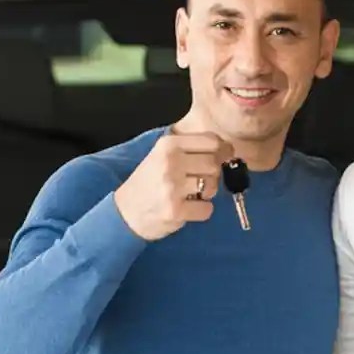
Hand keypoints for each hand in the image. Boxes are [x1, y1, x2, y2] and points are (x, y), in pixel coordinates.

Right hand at [114, 131, 233, 240]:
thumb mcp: (162, 155)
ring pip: (212, 186)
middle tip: (200, 180)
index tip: (222, 157)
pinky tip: (188, 208)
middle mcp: (170, 162)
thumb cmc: (149, 182)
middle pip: (214, 164)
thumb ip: (190, 149)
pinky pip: (207, 209)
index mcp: (168, 145)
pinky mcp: (176, 210)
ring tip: (191, 194)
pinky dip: (202, 211)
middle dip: (213, 174)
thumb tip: (227, 148)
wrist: (126, 212)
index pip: (211, 141)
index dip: (222, 150)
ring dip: (207, 193)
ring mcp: (172, 187)